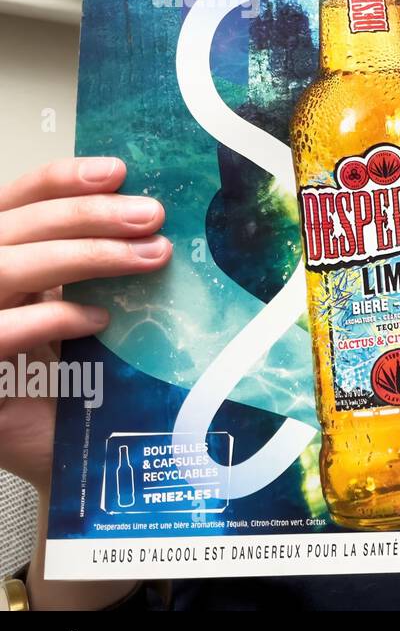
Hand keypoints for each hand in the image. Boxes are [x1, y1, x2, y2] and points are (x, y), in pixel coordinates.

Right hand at [0, 156, 170, 608]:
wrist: (50, 461)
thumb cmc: (61, 384)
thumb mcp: (69, 312)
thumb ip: (84, 268)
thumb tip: (145, 219)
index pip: (8, 199)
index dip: (57, 179)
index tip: (118, 170)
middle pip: (12, 228)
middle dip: (86, 214)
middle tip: (153, 214)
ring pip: (7, 269)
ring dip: (84, 256)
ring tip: (151, 256)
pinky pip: (0, 332)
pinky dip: (51, 319)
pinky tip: (98, 320)